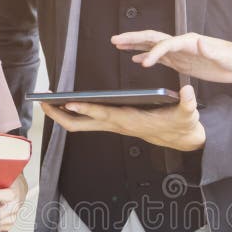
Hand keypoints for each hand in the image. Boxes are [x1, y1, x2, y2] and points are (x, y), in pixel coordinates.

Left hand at [40, 85, 205, 151]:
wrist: (184, 140)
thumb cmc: (183, 125)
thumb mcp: (188, 113)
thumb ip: (188, 103)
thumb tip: (188, 91)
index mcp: (131, 121)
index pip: (104, 115)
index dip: (86, 109)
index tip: (69, 102)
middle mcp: (117, 125)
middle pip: (81, 125)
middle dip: (60, 115)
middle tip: (42, 102)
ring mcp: (114, 125)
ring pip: (80, 124)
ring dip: (62, 114)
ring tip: (46, 101)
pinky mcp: (114, 123)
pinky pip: (87, 121)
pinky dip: (73, 112)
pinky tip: (64, 103)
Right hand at [112, 31, 231, 83]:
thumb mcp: (224, 55)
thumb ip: (209, 48)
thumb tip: (196, 40)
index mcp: (190, 41)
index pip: (165, 44)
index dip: (153, 52)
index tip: (144, 63)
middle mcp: (183, 44)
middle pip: (153, 39)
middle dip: (133, 39)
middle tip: (116, 40)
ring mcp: (181, 53)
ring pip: (153, 47)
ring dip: (135, 46)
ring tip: (118, 45)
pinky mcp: (182, 62)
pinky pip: (160, 59)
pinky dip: (147, 57)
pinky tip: (137, 60)